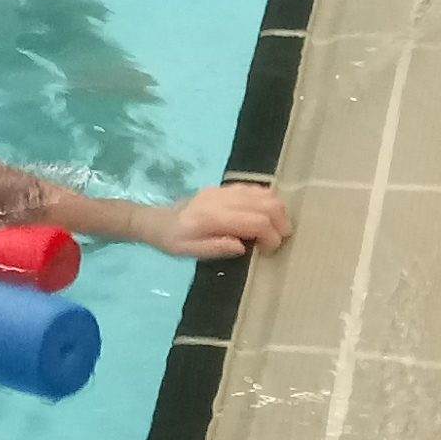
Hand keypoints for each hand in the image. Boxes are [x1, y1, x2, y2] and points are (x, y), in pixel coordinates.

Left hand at [141, 183, 292, 261]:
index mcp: (214, 217)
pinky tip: (269, 213)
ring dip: (278, 210)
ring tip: (279, 228)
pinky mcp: (225, 187)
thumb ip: (217, 248)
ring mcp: (225, 190)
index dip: (271, 236)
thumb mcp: (190, 251)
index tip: (270, 250)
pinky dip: (268, 199)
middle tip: (282, 239)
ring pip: (263, 193)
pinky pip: (254, 188)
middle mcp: (222, 199)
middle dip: (280, 222)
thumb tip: (243, 246)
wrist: (158, 221)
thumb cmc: (174, 241)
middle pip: (266, 204)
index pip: (256, 221)